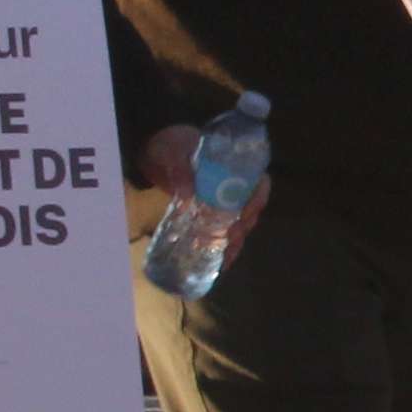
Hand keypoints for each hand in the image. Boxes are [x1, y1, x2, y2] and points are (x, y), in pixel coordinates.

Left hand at [137, 122, 266, 247]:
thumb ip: (180, 170)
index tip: (245, 215)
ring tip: (224, 259)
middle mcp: (234, 186)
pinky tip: (218, 263)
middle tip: (229, 239)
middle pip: (250, 210)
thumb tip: (187, 194)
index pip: (259, 183)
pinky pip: (221, 234)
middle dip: (243, 228)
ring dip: (234, 242)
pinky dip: (221, 249)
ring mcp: (222, 203)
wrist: (152, 155)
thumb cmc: (170, 147)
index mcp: (234, 165)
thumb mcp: (172, 153)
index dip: (257, 201)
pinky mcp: (208, 217)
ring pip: (238, 225)